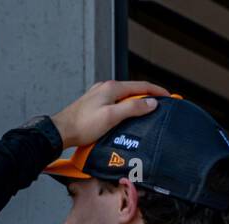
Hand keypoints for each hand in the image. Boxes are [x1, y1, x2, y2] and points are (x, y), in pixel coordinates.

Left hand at [49, 80, 170, 147]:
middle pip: (132, 89)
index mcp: (111, 88)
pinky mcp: (93, 105)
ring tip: (145, 111)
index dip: (156, 91)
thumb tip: (151, 103)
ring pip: (123, 96)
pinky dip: (124, 107)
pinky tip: (125, 116)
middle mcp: (105, 88)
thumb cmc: (82, 126)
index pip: (141, 85)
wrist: (60, 132)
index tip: (169, 97)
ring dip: (135, 102)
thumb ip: (132, 108)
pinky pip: (114, 103)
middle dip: (147, 96)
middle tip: (159, 105)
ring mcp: (98, 96)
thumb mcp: (111, 117)